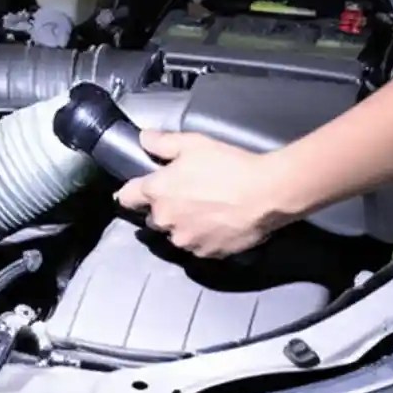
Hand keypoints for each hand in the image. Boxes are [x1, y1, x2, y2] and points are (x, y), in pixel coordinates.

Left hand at [115, 131, 297, 257]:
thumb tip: (144, 139)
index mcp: (157, 192)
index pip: (126, 197)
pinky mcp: (206, 253)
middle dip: (163, 209)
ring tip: (204, 212)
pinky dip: (203, 238)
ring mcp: (185, 240)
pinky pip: (197, 247)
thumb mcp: (193, 143)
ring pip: (175, 234)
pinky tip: (218, 225)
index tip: (137, 191)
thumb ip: (163, 142)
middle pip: (152, 218)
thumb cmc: (228, 165)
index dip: (131, 193)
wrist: (266, 194)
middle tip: (184, 196)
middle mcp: (165, 220)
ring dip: (182, 226)